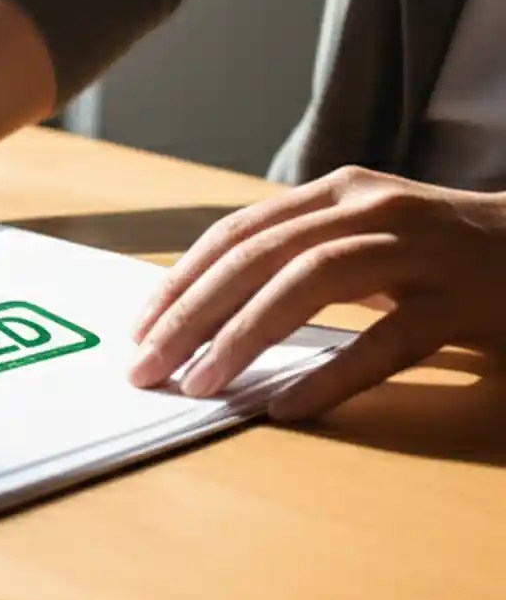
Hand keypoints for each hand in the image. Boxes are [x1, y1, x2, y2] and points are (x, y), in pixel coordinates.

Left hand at [128, 165, 505, 419]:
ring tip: (200, 386)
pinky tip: (286, 406)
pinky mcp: (462, 299)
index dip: (180, 280)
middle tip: (146, 367)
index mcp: (337, 192)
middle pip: (259, 256)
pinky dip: (332, 374)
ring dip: (245, 337)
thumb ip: (294, 256)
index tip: (137, 328)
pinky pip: (388, 340)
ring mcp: (420, 250)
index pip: (237, 233)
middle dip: (190, 314)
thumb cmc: (441, 254)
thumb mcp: (362, 236)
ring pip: (311, 284)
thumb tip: (202, 306)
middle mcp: (370, 209)